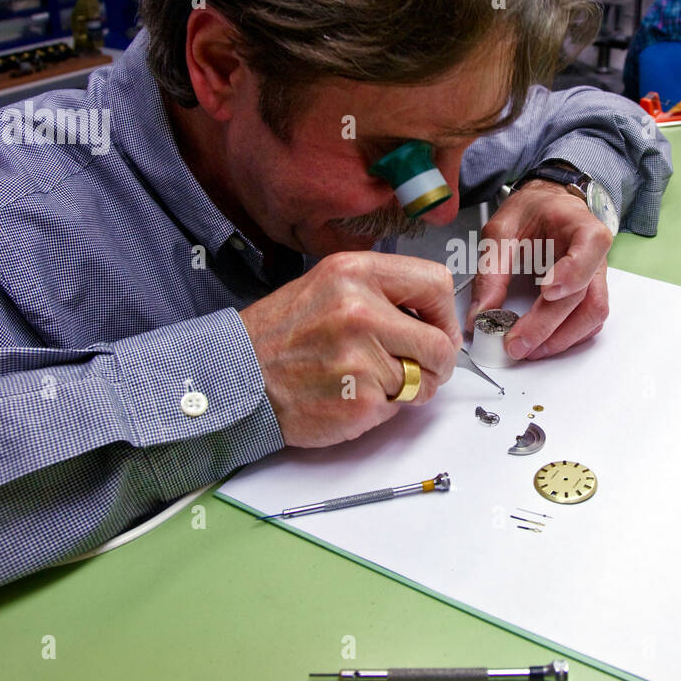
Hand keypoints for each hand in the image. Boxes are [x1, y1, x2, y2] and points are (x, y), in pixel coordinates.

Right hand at [240, 252, 460, 446]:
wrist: (237, 376)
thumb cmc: (282, 335)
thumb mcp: (329, 286)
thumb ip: (382, 292)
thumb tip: (433, 314)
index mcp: (355, 273)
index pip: (437, 283)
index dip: (444, 314)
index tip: (436, 328)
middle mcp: (360, 311)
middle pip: (440, 343)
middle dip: (435, 362)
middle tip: (417, 367)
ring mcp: (361, 358)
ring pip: (423, 381)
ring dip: (408, 388)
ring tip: (371, 379)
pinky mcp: (360, 401)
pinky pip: (398, 407)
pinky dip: (383, 408)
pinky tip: (352, 395)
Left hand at [466, 180, 611, 360]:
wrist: (547, 208)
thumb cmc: (532, 212)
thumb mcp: (502, 230)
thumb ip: (491, 270)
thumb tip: (481, 313)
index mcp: (582, 227)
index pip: (589, 249)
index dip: (572, 273)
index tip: (546, 290)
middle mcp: (596, 256)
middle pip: (583, 295)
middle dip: (548, 324)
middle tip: (517, 341)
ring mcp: (595, 279)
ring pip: (592, 316)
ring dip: (560, 339)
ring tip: (527, 349)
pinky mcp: (589, 296)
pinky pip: (587, 324)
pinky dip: (565, 338)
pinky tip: (540, 344)